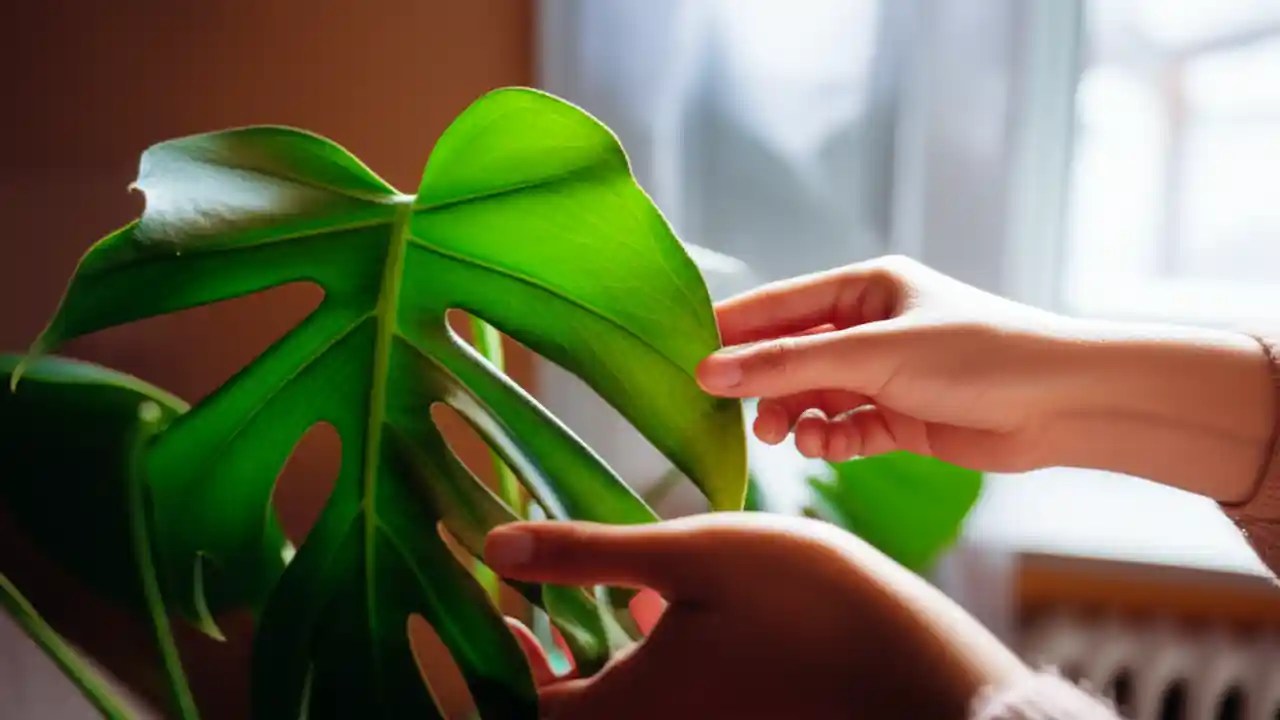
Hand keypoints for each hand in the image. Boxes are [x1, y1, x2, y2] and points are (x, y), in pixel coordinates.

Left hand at [485, 513, 1026, 718]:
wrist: (926, 678)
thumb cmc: (811, 608)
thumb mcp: (694, 556)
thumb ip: (589, 556)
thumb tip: (492, 546)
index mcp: (625, 715)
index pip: (519, 707)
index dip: (488, 659)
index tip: (489, 603)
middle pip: (565, 715)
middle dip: (538, 658)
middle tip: (535, 595)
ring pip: (616, 711)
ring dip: (591, 663)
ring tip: (597, 592)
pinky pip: (662, 712)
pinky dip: (642, 674)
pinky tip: (661, 613)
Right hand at [696, 255, 1273, 500]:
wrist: (1062, 404)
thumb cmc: (976, 355)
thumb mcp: (873, 353)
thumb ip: (789, 365)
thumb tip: (710, 371)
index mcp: (864, 288)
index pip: (777, 305)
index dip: (732, 331)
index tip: (686, 359)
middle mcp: (870, 327)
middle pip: (791, 355)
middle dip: (765, 386)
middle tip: (740, 416)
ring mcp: (885, 373)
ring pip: (815, 396)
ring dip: (796, 417)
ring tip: (787, 436)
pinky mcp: (902, 416)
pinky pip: (846, 427)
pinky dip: (832, 439)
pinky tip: (830, 447)